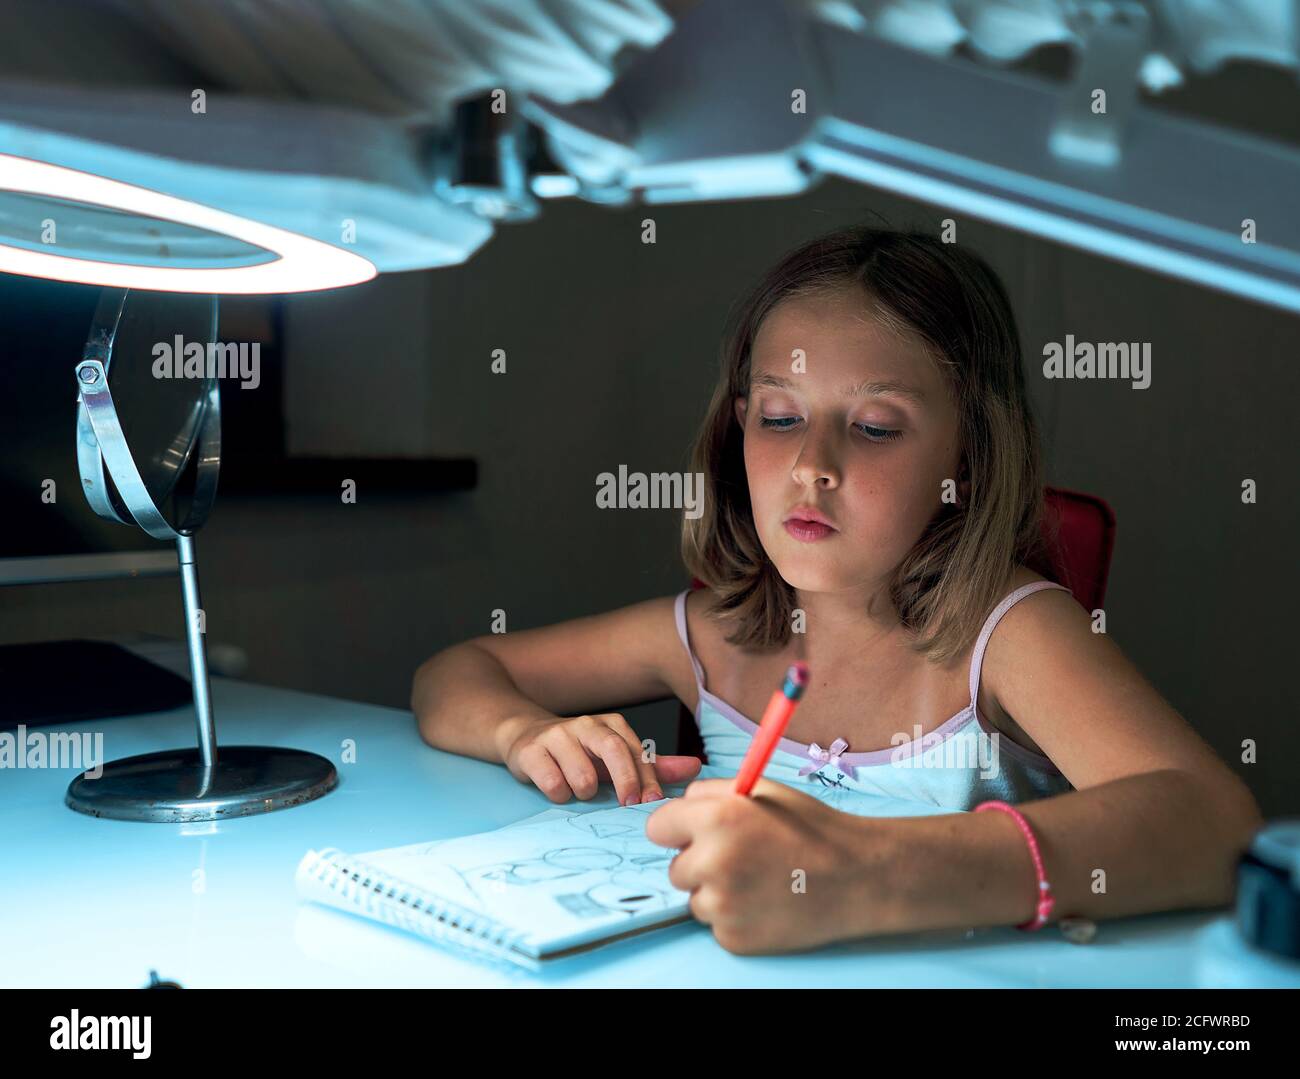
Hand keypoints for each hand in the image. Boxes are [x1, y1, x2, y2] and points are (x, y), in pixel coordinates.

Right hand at [501, 712, 701, 805]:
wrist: (524, 735)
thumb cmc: (579, 752)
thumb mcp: (615, 757)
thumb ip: (654, 765)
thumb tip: (696, 768)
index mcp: (612, 727)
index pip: (637, 751)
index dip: (649, 778)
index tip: (654, 802)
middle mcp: (586, 726)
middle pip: (614, 750)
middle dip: (626, 780)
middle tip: (630, 805)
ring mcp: (557, 736)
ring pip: (581, 772)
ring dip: (586, 791)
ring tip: (582, 793)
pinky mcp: (530, 751)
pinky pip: (550, 779)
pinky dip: (558, 792)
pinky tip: (558, 791)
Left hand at [645, 777, 904, 953]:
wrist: (857, 878)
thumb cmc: (812, 829)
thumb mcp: (762, 790)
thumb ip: (713, 792)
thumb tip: (681, 805)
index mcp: (716, 819)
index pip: (656, 828)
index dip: (677, 829)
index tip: (693, 833)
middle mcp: (713, 863)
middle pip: (675, 868)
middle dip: (699, 862)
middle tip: (740, 857)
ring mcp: (722, 905)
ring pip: (696, 899)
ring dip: (717, 892)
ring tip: (759, 880)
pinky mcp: (733, 938)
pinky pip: (716, 925)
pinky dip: (735, 917)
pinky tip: (766, 902)